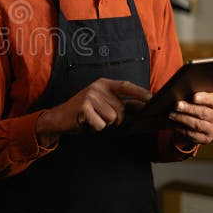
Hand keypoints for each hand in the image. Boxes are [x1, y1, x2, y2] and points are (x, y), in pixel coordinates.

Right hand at [36, 78, 152, 145]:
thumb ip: (121, 104)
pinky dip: (95, 128)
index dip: (141, 93)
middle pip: (121, 110)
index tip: (153, 99)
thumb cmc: (84, 113)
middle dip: (114, 120)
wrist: (59, 118)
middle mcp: (97, 87)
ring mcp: (90, 96)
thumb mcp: (103, 104)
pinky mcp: (84, 107)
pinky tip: (86, 122)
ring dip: (104, 124)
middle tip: (99, 117)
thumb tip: (143, 107)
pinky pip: (101, 125)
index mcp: (104, 84)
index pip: (126, 86)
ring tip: (92, 119)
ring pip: (112, 119)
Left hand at [168, 92, 212, 144]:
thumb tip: (181, 96)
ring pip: (197, 124)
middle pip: (203, 112)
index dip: (204, 98)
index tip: (194, 97)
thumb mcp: (199, 100)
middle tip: (177, 105)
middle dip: (189, 108)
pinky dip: (181, 129)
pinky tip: (174, 124)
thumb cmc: (197, 106)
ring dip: (182, 119)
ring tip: (171, 114)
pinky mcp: (206, 139)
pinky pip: (192, 134)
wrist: (199, 123)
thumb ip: (194, 96)